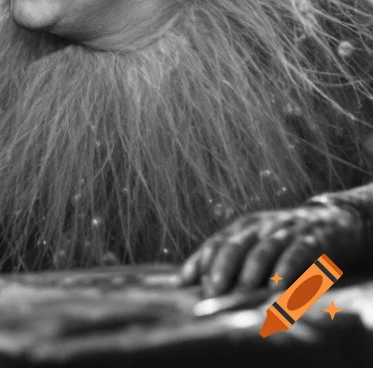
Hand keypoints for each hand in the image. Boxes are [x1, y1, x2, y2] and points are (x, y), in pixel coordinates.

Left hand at [179, 202, 365, 296]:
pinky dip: (287, 270)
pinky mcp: (311, 239)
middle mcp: (259, 227)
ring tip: (243, 292)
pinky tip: (280, 287)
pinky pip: (296, 254)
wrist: (331, 222)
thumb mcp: (256, 245)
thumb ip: (230, 262)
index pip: (214, 243)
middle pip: (234, 245)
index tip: (183, 283)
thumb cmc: (284, 241)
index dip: (198, 262)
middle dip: (220, 269)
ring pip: (263, 249)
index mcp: (242, 228)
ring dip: (252, 271)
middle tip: (212, 292)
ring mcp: (285, 231)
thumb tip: (191, 284)